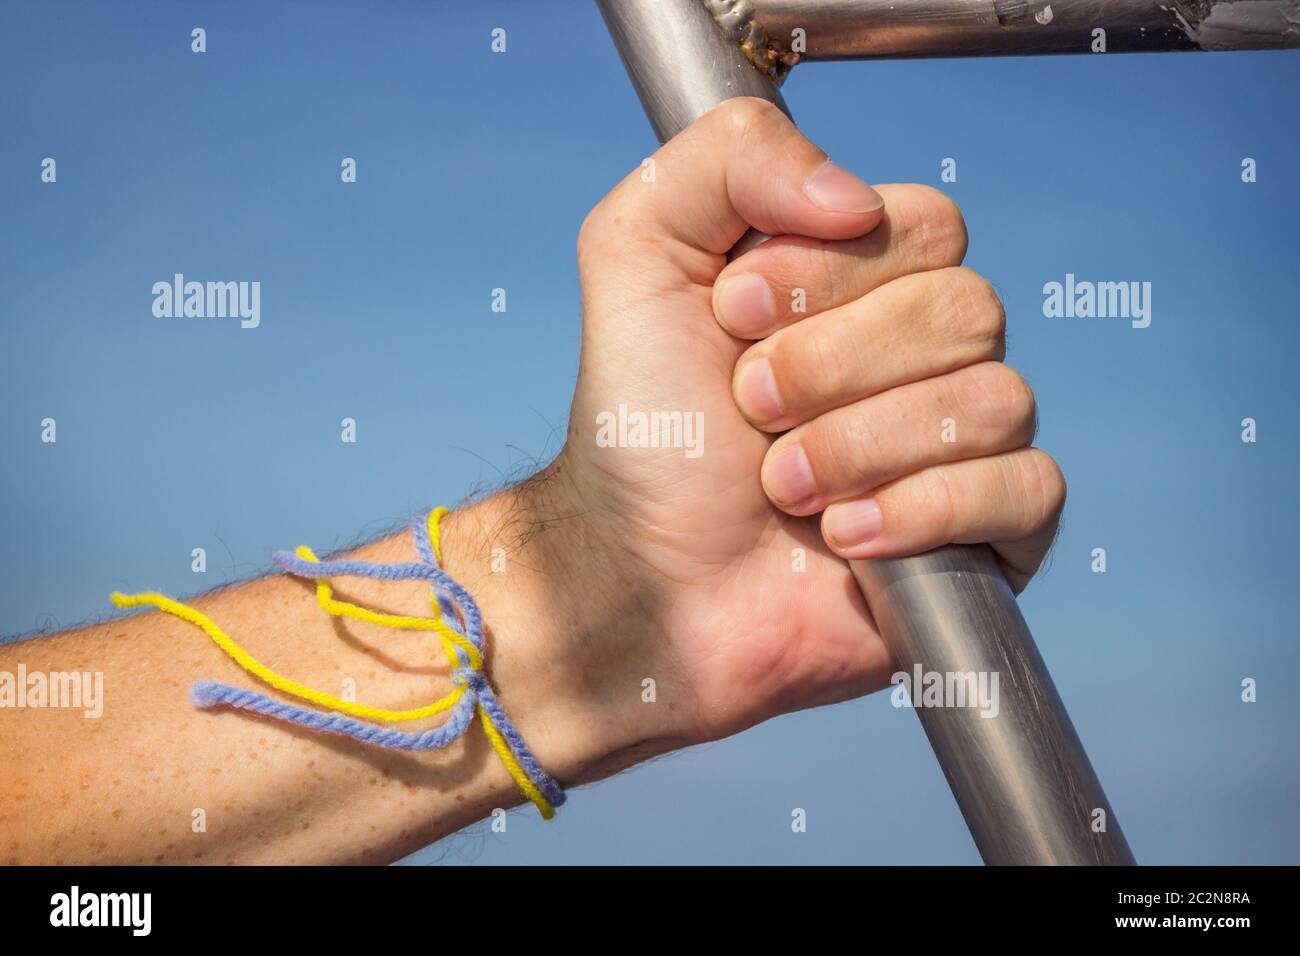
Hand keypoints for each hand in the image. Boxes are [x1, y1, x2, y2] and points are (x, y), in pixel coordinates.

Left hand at [465, 98, 1064, 777]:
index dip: (828, 270)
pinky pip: (1027, 489)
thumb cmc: (644, 430)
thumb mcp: (638, 253)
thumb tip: (853, 194)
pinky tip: (845, 536)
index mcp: (867, 280)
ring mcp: (962, 444)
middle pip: (967, 309)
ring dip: (858, 446)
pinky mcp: (988, 535)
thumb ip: (727, 159)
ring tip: (781, 485)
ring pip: (993, 400)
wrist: (642, 575)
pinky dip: (923, 511)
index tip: (731, 317)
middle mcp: (926, 353)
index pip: (929, 224)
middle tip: (748, 408)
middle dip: (829, 365)